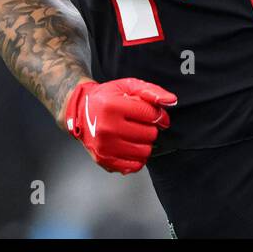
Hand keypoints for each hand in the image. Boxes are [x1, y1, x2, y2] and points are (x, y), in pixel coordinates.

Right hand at [62, 77, 176, 173]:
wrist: (81, 111)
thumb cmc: (107, 97)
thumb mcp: (128, 86)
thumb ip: (151, 91)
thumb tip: (171, 100)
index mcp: (112, 106)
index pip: (151, 115)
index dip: (157, 114)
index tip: (151, 113)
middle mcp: (107, 128)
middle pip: (150, 134)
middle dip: (150, 128)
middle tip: (139, 122)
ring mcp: (105, 146)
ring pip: (145, 151)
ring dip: (145, 143)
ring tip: (134, 134)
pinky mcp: (104, 160)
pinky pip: (134, 165)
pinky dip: (137, 157)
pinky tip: (131, 146)